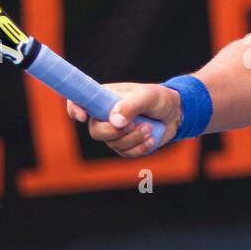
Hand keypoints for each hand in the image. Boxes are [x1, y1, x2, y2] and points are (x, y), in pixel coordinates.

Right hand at [65, 82, 181, 158]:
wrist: (176, 113)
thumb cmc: (159, 98)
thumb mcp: (147, 96)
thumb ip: (130, 106)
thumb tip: (114, 121)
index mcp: (104, 98)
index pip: (78, 101)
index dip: (74, 109)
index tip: (83, 117)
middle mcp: (105, 115)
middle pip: (95, 131)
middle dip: (114, 132)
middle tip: (134, 125)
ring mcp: (114, 132)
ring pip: (112, 144)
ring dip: (133, 139)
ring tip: (149, 128)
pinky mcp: (126, 146)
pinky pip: (126, 153)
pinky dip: (139, 148)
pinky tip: (150, 138)